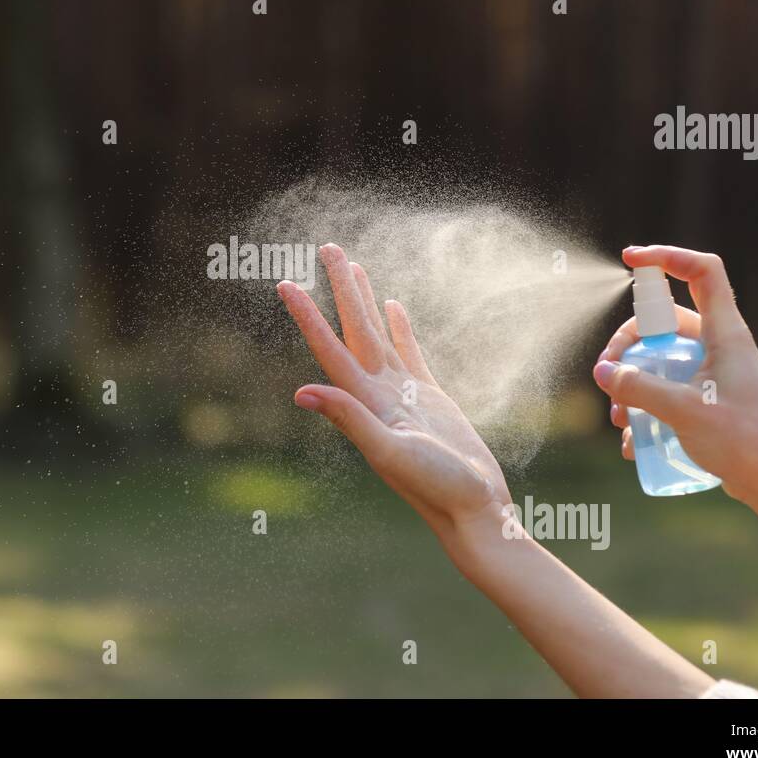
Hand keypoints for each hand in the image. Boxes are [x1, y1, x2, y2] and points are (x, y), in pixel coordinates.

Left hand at [277, 244, 510, 534]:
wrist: (473, 509)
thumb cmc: (435, 487)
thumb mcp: (390, 452)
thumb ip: (350, 420)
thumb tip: (301, 392)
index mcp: (365, 403)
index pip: (329, 348)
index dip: (307, 316)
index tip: (284, 283)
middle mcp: (376, 394)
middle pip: (353, 329)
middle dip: (339, 290)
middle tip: (327, 248)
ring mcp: (401, 394)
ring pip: (376, 335)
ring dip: (363, 303)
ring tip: (352, 268)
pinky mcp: (428, 397)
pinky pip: (408, 352)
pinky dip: (398, 328)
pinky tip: (391, 307)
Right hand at [592, 245, 757, 503]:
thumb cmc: (742, 441)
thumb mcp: (683, 410)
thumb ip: (639, 388)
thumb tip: (602, 372)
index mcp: (724, 333)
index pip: (701, 272)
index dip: (667, 256)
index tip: (630, 259)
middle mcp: (718, 345)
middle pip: (663, 322)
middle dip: (627, 345)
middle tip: (608, 373)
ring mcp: (712, 373)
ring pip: (659, 359)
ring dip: (631, 382)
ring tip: (618, 417)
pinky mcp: (705, 399)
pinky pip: (665, 389)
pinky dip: (643, 408)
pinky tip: (631, 441)